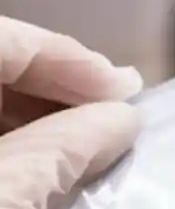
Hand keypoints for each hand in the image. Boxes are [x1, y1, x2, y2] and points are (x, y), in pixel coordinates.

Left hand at [0, 16, 142, 208]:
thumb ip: (61, 151)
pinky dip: (6, 146)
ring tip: (86, 147)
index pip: (6, 38)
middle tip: (115, 116)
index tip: (128, 92)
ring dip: (34, 119)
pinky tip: (38, 170)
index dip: (72, 59)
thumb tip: (121, 119)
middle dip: (57, 87)